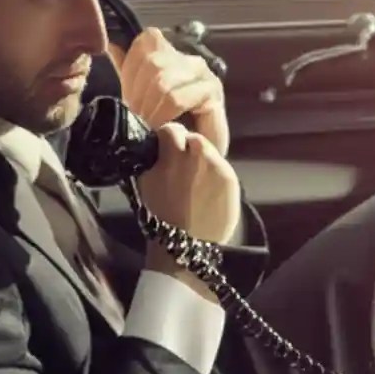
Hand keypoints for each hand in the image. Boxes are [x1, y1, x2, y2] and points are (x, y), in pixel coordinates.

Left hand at [111, 28, 229, 155]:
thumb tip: (111, 46)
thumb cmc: (167, 126)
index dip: (131, 68)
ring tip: (147, 125)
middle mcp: (189, 59)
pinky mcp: (212, 93)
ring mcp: (203, 74)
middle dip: (138, 94)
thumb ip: (129, 71)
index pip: (147, 40)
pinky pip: (177, 98)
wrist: (193, 157)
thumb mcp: (141, 95)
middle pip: (153, 61)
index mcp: (171, 54)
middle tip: (136, 117)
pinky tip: (160, 128)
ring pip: (163, 80)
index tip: (128, 98)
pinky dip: (163, 114)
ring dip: (150, 107)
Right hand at [137, 122, 240, 300]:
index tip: (167, 150)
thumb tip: (156, 144)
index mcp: (167, 155)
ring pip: (208, 148)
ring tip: (197, 178)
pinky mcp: (229, 177)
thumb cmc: (159, 215)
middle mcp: (192, 155)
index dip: (168, 139)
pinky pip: (221, 165)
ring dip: (202, 157)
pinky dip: (215, 172)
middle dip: (187, 147)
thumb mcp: (145, 181)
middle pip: (192, 136)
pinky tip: (208, 189)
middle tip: (184, 165)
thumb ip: (153, 158)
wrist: (185, 244)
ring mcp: (213, 165)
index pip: (170, 129)